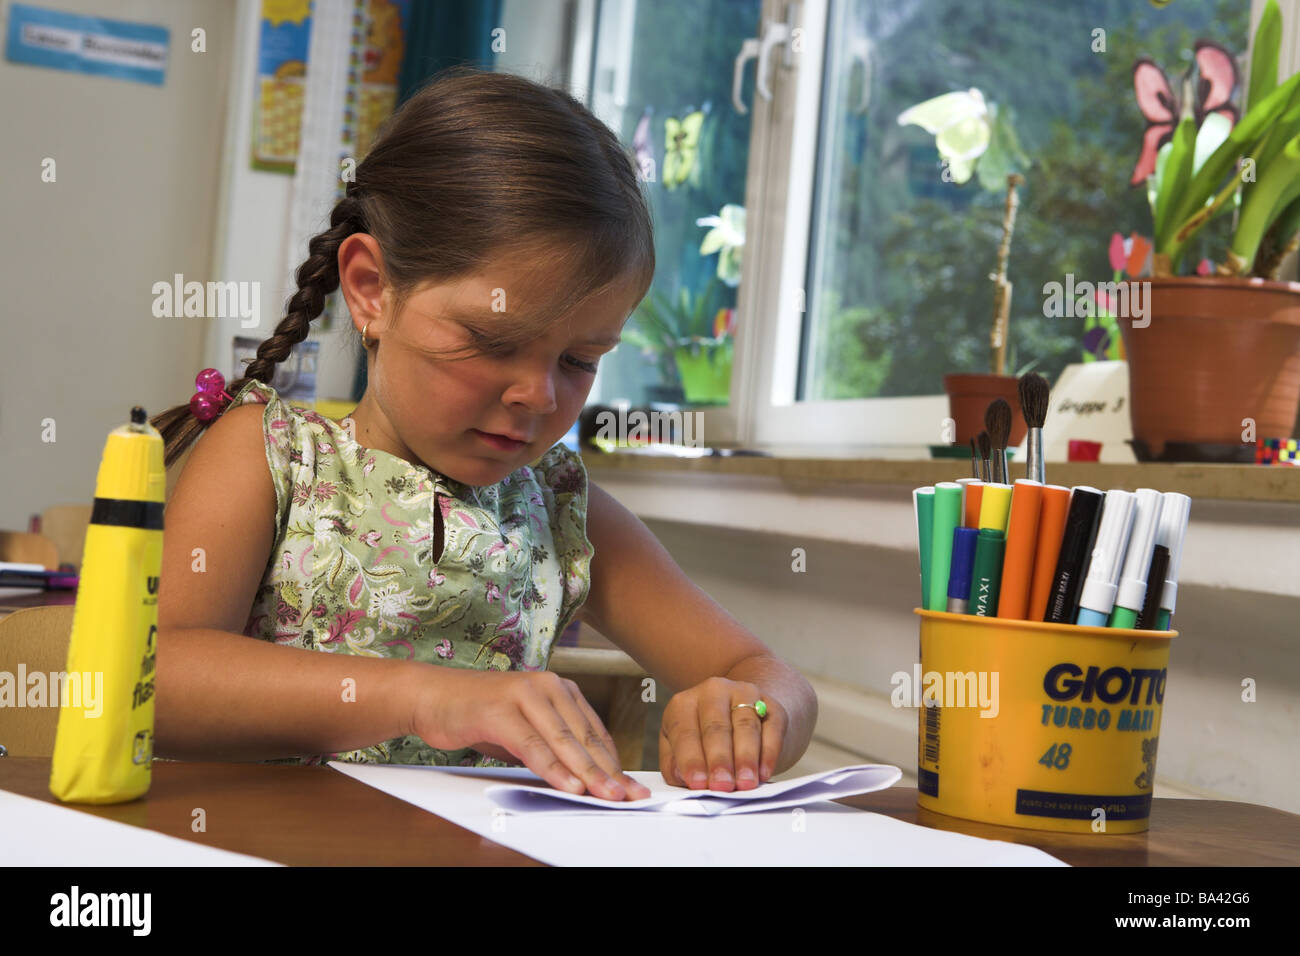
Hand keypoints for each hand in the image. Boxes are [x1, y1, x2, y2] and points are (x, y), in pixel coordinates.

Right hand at [411, 667, 650, 801]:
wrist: (432, 696)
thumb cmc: (480, 715)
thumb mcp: (526, 730)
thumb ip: (554, 747)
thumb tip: (587, 778)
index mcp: (560, 688)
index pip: (595, 731)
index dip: (615, 763)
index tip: (632, 788)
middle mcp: (547, 685)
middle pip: (585, 737)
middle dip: (609, 771)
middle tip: (628, 797)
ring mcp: (524, 694)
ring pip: (563, 740)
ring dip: (587, 772)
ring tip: (607, 795)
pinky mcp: (500, 709)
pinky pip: (533, 745)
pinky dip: (553, 768)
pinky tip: (568, 785)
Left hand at [659, 676, 784, 790]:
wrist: (742, 722)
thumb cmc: (703, 742)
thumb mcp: (679, 750)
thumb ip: (675, 764)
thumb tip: (682, 775)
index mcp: (683, 704)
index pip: (684, 732)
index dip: (690, 759)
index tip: (697, 784)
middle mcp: (713, 692)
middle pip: (716, 727)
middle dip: (719, 760)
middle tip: (722, 785)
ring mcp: (744, 694)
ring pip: (745, 726)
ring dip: (745, 758)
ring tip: (745, 783)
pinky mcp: (772, 705)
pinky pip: (772, 728)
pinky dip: (769, 753)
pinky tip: (763, 773)